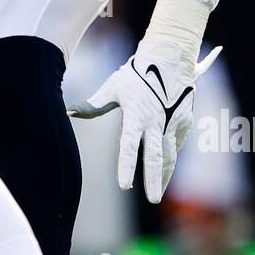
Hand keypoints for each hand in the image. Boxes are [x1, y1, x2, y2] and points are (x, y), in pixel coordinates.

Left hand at [68, 41, 220, 202]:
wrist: (170, 56)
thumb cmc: (136, 72)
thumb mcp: (113, 86)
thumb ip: (94, 104)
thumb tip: (69, 112)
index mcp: (136, 114)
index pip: (129, 146)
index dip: (125, 166)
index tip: (124, 186)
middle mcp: (156, 121)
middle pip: (156, 156)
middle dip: (154, 180)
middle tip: (152, 199)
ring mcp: (173, 121)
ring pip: (170, 154)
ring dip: (164, 174)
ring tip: (157, 191)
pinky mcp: (184, 120)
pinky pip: (176, 142)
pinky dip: (170, 154)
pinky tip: (165, 167)